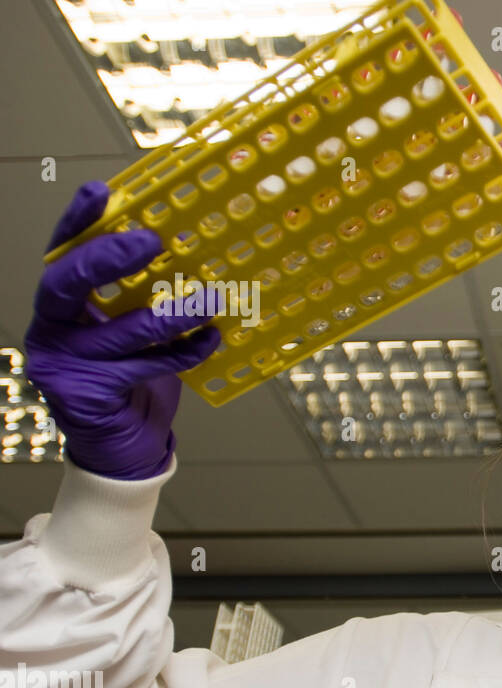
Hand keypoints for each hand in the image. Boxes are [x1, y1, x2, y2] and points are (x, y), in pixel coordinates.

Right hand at [24, 181, 221, 479]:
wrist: (123, 445)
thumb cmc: (130, 379)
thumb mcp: (132, 329)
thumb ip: (142, 296)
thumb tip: (193, 251)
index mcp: (61, 304)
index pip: (63, 253)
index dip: (78, 222)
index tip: (100, 192)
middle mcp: (52, 328)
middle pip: (67, 282)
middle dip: (109, 258)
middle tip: (151, 242)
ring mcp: (62, 363)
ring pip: (121, 331)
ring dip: (173, 314)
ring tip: (211, 298)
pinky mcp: (85, 396)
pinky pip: (143, 367)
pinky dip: (184, 353)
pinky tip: (212, 340)